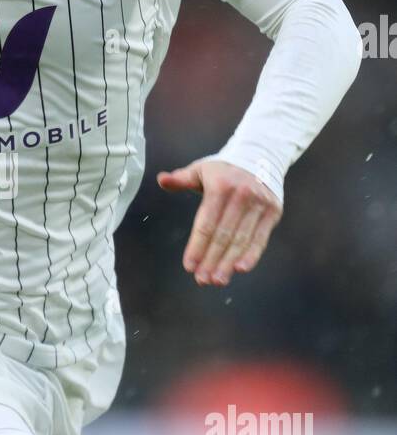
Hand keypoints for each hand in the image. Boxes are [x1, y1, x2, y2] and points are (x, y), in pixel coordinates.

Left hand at [157, 159, 282, 285]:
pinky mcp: (273, 211)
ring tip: (218, 280)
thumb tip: (162, 180)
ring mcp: (259, 204)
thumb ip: (181, 179)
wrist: (261, 154)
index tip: (190, 266)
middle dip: (211, 260)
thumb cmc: (224, 168)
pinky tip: (241, 268)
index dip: (197, 246)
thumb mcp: (201, 169)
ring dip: (228, 262)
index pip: (206, 223)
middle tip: (203, 279)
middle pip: (223, 235)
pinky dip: (252, 254)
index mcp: (220, 186)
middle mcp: (240, 195)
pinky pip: (261, 237)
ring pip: (241, 239)